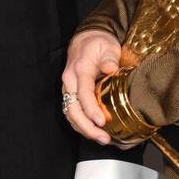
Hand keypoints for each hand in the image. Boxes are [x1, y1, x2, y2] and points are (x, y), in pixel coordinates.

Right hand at [62, 30, 139, 145]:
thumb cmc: (98, 44)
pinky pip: (72, 113)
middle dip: (87, 127)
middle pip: (73, 109)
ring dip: (84, 129)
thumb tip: (111, 69)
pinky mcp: (71, 95)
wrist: (85, 40)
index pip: (83, 93)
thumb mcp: (107, 46)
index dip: (91, 110)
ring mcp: (68, 89)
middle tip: (104, 138)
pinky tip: (94, 132)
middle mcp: (70, 81)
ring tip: (102, 139)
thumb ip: (109, 58)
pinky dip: (82, 125)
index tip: (101, 122)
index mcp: (79, 69)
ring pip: (70, 114)